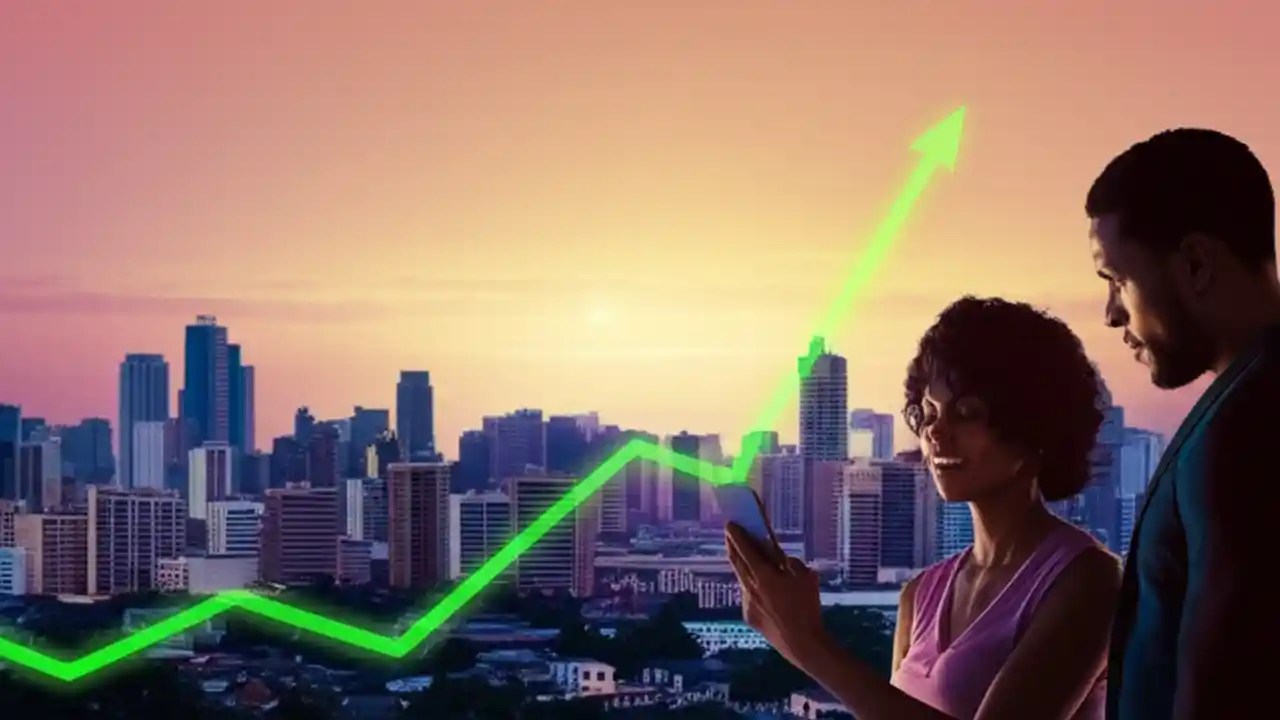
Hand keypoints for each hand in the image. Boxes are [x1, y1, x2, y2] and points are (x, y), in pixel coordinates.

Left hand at [725, 522, 829, 667]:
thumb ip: (791, 563)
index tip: (730, 524)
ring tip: (745, 558)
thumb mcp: (806, 577)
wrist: (801, 642)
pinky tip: (760, 588)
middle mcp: (750, 586)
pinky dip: (752, 587)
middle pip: (736, 561)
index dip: (737, 535)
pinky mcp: (748, 616)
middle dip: (732, 546)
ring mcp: (747, 602)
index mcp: (764, 574)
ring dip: (742, 566)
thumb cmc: (807, 607)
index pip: (745, 549)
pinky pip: (748, 595)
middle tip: (729, 535)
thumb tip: (781, 559)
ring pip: (742, 579)